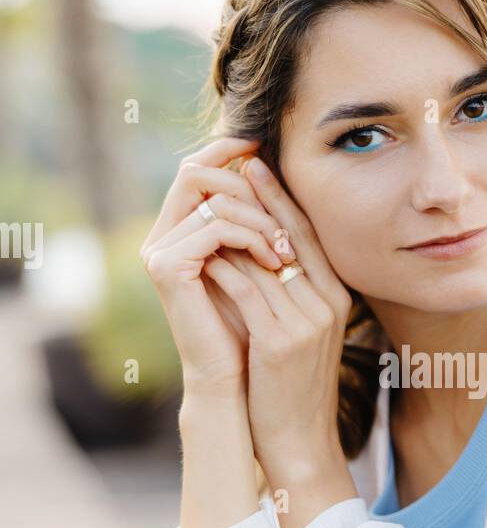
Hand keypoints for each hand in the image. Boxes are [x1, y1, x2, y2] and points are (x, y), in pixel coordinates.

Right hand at [139, 136, 291, 395]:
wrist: (235, 380)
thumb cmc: (252, 329)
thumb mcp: (257, 267)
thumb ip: (254, 223)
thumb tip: (266, 168)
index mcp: (179, 230)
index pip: (196, 168)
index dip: (225, 149)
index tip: (264, 146)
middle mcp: (161, 235)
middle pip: (197, 171)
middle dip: (249, 188)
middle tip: (283, 225)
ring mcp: (159, 250)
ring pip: (214, 199)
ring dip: (260, 219)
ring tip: (285, 253)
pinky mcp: (166, 267)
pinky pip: (215, 227)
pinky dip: (251, 237)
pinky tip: (274, 262)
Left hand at [200, 155, 354, 480]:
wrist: (298, 439)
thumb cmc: (291, 382)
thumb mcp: (302, 329)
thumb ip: (293, 288)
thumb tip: (264, 242)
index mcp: (338, 296)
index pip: (308, 234)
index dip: (281, 196)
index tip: (256, 166)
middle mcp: (328, 304)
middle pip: (289, 235)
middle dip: (258, 197)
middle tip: (232, 166)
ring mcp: (307, 322)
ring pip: (262, 259)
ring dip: (230, 231)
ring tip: (204, 207)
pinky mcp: (280, 342)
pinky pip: (245, 291)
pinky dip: (221, 269)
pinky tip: (201, 253)